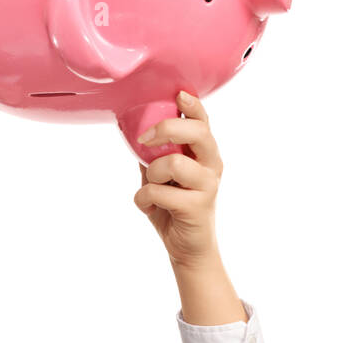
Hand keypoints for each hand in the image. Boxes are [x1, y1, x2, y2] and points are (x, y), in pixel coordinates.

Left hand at [132, 91, 223, 268]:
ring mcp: (207, 185)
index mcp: (203, 152)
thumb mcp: (161, 174)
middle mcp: (211, 164)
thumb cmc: (173, 205)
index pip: (203, 121)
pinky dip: (143, 199)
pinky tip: (150, 207)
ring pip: (173, 163)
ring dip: (151, 174)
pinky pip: (157, 192)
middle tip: (145, 140)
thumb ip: (154, 152)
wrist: (187, 248)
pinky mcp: (198, 206)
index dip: (192, 105)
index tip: (178, 95)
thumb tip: (131, 127)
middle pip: (197, 132)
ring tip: (152, 186)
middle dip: (167, 129)